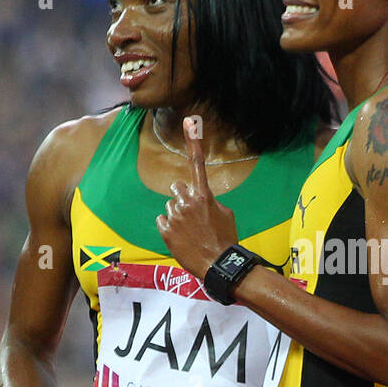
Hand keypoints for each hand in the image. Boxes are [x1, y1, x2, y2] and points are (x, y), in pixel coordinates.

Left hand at [156, 125, 239, 276]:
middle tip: (191, 214)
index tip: (189, 122)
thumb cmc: (225, 239)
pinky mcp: (165, 230)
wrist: (218, 264)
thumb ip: (212, 203)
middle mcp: (187, 202)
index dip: (193, 141)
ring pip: (170, 206)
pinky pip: (161, 220)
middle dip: (181, 197)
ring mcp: (174, 216)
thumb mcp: (226, 216)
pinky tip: (180, 236)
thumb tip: (202, 201)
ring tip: (189, 231)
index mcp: (204, 196)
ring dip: (177, 215)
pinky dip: (168, 227)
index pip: (197, 164)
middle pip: (176, 188)